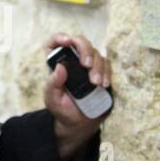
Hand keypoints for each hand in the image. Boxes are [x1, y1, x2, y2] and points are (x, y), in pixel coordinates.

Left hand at [44, 33, 111, 158]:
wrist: (78, 122)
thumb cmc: (62, 109)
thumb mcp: (52, 99)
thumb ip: (52, 84)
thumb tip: (60, 67)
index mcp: (57, 63)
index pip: (55, 43)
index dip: (60, 37)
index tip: (67, 41)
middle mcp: (74, 60)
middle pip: (80, 42)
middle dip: (85, 50)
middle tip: (86, 65)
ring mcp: (89, 65)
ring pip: (96, 53)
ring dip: (97, 66)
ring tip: (95, 83)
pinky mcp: (102, 72)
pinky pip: (107, 65)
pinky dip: (107, 73)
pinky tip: (103, 84)